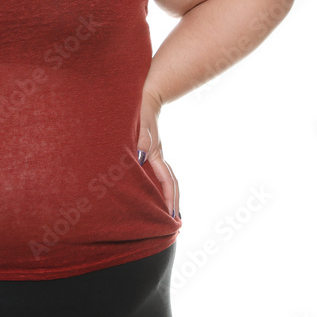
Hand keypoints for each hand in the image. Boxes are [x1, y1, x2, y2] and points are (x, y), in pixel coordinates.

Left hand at [136, 89, 179, 219]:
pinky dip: (161, 183)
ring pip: (166, 177)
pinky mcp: (151, 149)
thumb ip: (142, 137)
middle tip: (176, 222)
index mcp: (155, 152)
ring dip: (169, 194)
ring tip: (170, 211)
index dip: (169, 198)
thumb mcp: (140, 122)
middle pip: (171, 182)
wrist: (148, 95)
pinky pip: (158, 171)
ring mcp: (156, 152)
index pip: (166, 180)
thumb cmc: (141, 109)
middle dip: (174, 202)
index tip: (172, 215)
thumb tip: (141, 157)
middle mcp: (158, 155)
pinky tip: (156, 188)